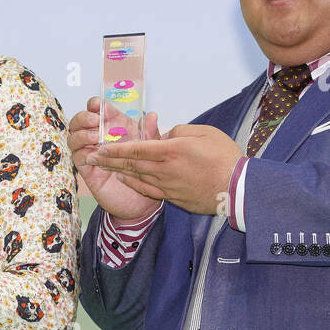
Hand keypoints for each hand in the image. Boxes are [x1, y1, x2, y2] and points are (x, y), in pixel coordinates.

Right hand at [69, 99, 164, 220]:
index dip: (94, 104)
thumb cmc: (143, 170)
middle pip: (79, 121)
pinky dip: (83, 153)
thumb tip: (152, 115)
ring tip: (96, 138)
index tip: (98, 105)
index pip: (96, 109)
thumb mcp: (150, 149)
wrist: (140, 200)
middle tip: (95, 121)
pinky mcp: (87, 169)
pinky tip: (94, 155)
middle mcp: (97, 137)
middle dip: (84, 117)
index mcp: (112, 127)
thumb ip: (150, 133)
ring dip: (82, 134)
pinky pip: (77, 157)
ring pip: (73, 137)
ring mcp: (90, 152)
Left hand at [88, 123, 243, 215]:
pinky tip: (124, 180)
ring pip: (136, 177)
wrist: (238, 189)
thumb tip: (164, 136)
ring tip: (101, 166)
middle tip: (91, 156)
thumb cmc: (226, 157)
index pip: (136, 148)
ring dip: (117, 171)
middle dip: (109, 160)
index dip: (116, 148)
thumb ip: (179, 132)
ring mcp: (167, 185)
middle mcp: (164, 169)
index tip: (100, 146)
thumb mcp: (204, 134)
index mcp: (171, 150)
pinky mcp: (172, 197)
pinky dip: (133, 184)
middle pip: (131, 163)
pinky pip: (147, 190)